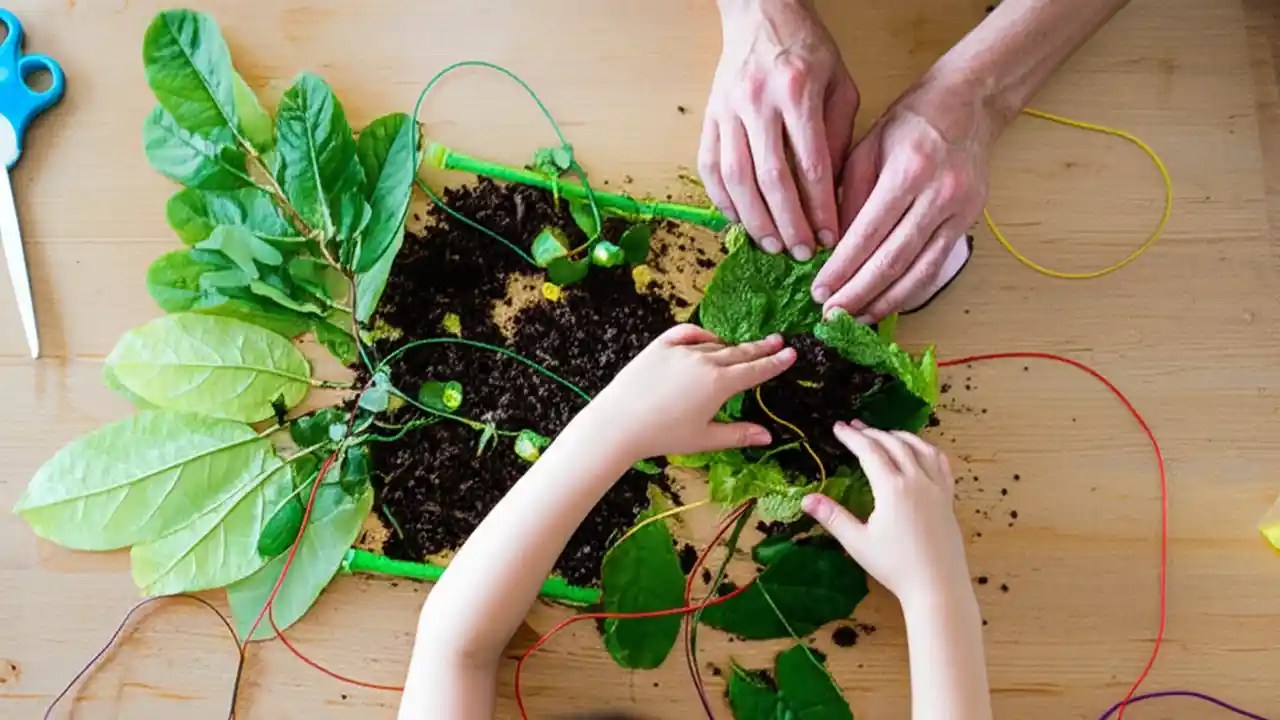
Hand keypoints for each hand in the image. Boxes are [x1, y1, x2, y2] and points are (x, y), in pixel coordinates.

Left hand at [588, 325, 795, 460]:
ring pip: (714, 345)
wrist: (618, 422)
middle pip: (739, 352)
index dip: (774, 363)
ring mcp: (681, 351)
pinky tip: (709, 338)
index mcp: (719, 384)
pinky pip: (686, 334)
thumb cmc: (663, 436)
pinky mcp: (660, 346)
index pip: (755, 371)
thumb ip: (738, 434)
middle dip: (760, 348)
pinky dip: (701, 335)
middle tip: (778, 339)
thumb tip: (768, 436)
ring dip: (731, 346)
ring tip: (744, 347)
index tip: (790, 353)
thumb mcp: (704, 438)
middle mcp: (704, 361)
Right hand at [699, 0, 858, 259]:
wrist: (761, 14)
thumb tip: (832, 194)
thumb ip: (838, 137)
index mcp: (797, 92)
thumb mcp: (840, 85)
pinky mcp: (709, 117)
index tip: (831, 237)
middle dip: (788, 223)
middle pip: (771, 178)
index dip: (821, 208)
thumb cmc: (808, 51)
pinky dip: (724, 200)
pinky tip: (741, 222)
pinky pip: (709, 168)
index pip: (811, 165)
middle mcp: (757, 102)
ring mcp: (727, 110)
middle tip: (802, 252)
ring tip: (772, 245)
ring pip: (735, 178)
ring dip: (754, 219)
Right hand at [803, 420, 968, 606]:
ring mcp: (936, 488)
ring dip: (899, 436)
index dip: (852, 437)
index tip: (838, 428)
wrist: (937, 586)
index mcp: (893, 488)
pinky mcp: (948, 498)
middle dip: (872, 432)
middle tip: (855, 427)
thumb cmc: (895, 566)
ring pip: (919, 448)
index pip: (870, 451)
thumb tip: (805, 499)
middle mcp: (917, 481)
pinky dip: (926, 449)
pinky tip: (920, 451)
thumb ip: (833, 517)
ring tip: (884, 434)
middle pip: (893, 444)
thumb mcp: (858, 542)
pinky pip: (940, 463)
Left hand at [812, 77, 996, 320]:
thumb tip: (830, 248)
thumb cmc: (910, 122)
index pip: (867, 233)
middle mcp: (938, 195)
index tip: (819, 291)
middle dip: (859, 294)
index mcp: (907, 171)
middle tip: (831, 316)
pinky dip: (910, 291)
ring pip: (920, 272)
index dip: (842, 269)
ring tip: (857, 319)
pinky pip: (936, 268)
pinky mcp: (969, 223)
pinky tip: (887, 303)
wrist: (969, 105)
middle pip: (894, 260)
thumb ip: (848, 196)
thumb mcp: (867, 146)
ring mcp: (959, 212)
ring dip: (886, 302)